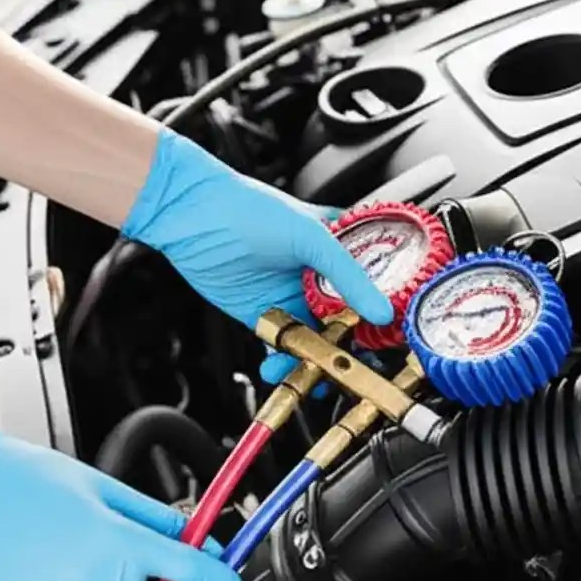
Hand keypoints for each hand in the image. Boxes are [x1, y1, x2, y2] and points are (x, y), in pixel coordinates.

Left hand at [120, 129, 391, 383]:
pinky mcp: (263, 315)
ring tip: (315, 373)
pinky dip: (284, 362)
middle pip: (347, 320)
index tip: (390, 339)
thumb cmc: (248, 207)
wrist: (189, 214)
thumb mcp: (310, 238)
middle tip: (356, 368)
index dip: (383, 314)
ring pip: (315, 337)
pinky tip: (281, 367)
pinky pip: (282, 345)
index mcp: (338, 247)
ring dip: (316, 359)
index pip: (374, 286)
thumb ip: (348, 277)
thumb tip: (380, 309)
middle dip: (352, 346)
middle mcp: (318, 275)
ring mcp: (290, 295)